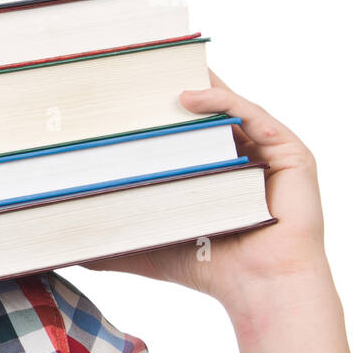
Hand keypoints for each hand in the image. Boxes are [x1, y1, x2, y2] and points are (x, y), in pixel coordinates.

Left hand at [78, 68, 327, 306]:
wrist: (259, 290)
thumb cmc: (209, 267)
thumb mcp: (148, 245)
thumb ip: (112, 240)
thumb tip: (63, 244)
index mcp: (211, 167)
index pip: (180, 126)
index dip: (154, 105)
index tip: (120, 85)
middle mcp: (241, 151)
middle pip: (203, 108)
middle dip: (169, 83)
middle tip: (134, 63)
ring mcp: (267, 150)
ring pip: (226, 105)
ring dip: (191, 82)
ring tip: (153, 68)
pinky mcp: (290, 152)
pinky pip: (252, 114)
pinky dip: (221, 101)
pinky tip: (187, 96)